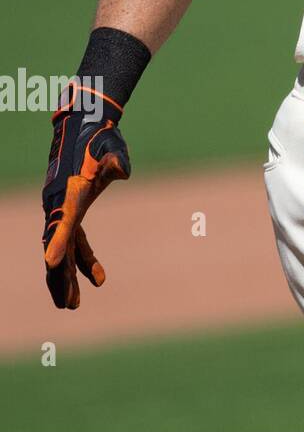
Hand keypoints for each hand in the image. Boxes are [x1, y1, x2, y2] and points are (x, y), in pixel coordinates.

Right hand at [42, 84, 130, 309]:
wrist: (86, 126)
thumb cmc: (100, 137)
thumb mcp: (112, 146)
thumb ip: (116, 159)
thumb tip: (123, 170)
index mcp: (70, 193)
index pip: (63, 222)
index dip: (59, 243)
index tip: (53, 264)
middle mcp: (59, 204)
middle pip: (55, 246)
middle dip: (59, 277)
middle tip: (68, 304)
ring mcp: (62, 208)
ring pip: (61, 250)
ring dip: (67, 278)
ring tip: (74, 305)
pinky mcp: (72, 209)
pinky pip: (74, 241)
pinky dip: (84, 260)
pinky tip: (98, 279)